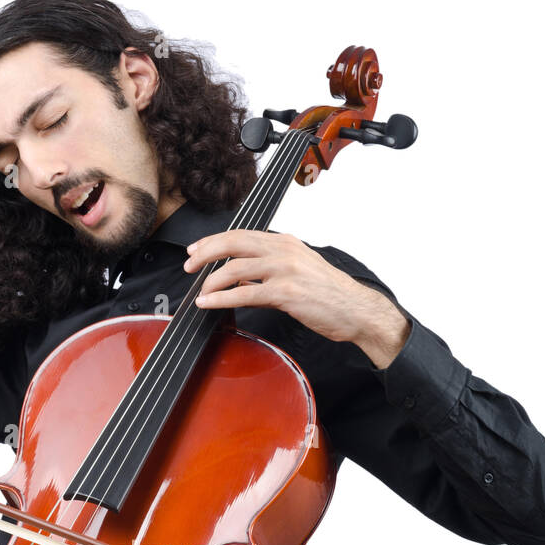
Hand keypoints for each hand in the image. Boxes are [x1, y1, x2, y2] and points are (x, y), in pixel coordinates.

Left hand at [184, 230, 410, 367]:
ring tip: (199, 290)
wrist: (355, 310)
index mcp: (285, 242)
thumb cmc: (329, 295)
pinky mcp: (286, 292)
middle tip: (188, 265)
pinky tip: (208, 303)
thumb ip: (267, 273)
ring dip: (211, 279)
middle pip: (233, 242)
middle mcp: (283, 250)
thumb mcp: (297, 273)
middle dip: (205, 253)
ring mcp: (285, 270)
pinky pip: (245, 293)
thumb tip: (240, 280)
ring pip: (235, 267)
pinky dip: (222, 298)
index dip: (214, 241)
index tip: (196, 250)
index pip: (241, 234)